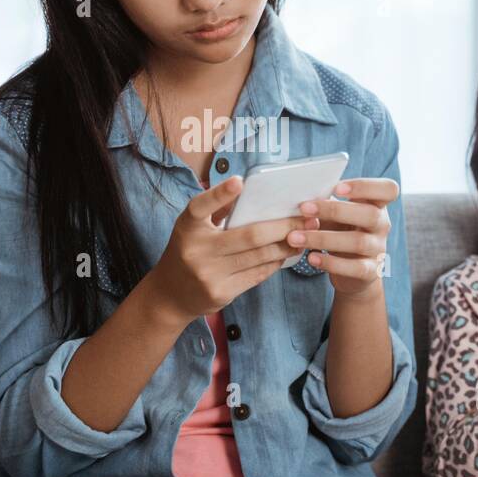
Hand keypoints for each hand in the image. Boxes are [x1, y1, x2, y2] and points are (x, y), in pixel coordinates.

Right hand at [147, 176, 318, 323]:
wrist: (170, 295)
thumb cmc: (188, 251)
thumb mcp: (193, 228)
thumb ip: (216, 210)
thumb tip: (250, 192)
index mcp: (188, 227)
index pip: (201, 207)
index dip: (220, 194)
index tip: (240, 182)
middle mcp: (197, 250)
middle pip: (250, 235)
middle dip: (283, 226)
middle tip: (307, 217)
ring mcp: (209, 274)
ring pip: (260, 256)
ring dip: (287, 245)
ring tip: (305, 234)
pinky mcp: (221, 293)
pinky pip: (257, 274)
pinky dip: (276, 262)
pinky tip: (288, 253)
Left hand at [287, 178, 396, 297]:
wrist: (351, 272)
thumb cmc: (341, 233)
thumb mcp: (336, 215)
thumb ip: (326, 204)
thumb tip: (301, 197)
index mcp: (376, 204)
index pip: (388, 189)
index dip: (365, 186)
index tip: (336, 189)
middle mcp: (382, 225)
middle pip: (370, 214)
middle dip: (335, 210)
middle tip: (304, 209)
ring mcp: (379, 249)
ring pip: (358, 242)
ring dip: (323, 238)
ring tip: (295, 237)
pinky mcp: (372, 272)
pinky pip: (355, 268)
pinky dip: (331, 263)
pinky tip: (312, 258)